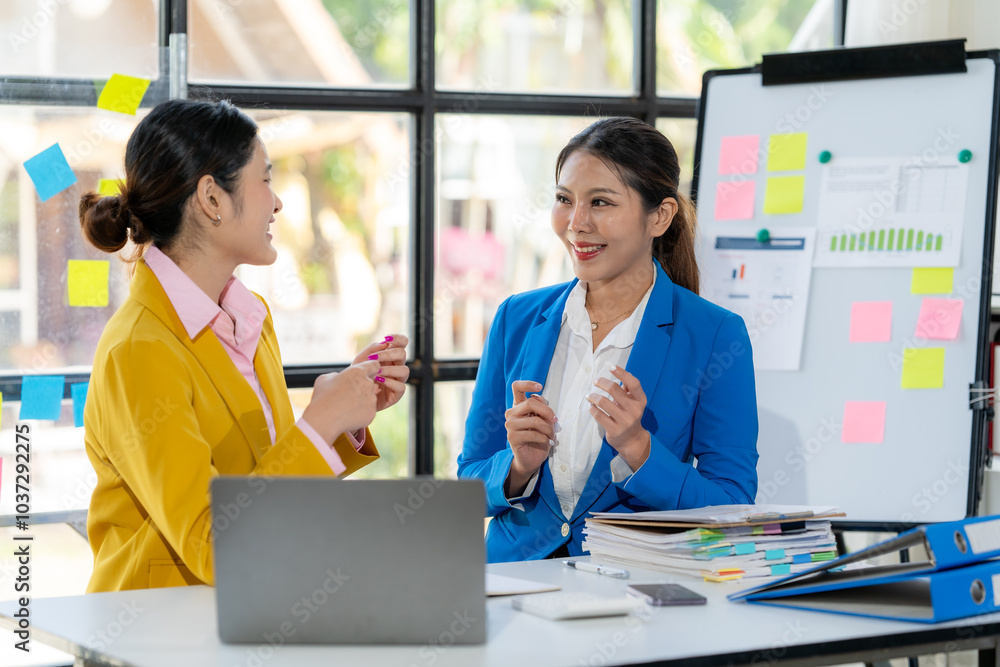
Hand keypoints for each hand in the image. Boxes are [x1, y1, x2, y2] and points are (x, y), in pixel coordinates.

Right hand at [302, 360, 379, 443]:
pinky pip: (367, 412)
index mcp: (358, 372)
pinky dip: (360, 414)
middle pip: (369, 384)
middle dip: (361, 388)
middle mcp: (368, 384)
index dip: (370, 369)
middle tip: (347, 396)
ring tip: (344, 408)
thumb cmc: (322, 397)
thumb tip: (340, 379)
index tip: (365, 374)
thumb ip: (337, 376)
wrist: (324, 420)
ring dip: (361, 401)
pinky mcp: (372, 413)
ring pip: (369, 399)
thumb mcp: (325, 379)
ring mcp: (372, 400)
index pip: (374, 365)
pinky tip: (347, 416)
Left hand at [353, 334, 409, 411]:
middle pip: (402, 354)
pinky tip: (377, 381)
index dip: (398, 338)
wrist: (352, 395)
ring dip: (389, 370)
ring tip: (375, 372)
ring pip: (404, 370)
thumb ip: (373, 349)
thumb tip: (385, 343)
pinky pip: (401, 386)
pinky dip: (389, 382)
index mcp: (391, 356)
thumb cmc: (359, 375)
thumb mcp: (362, 360)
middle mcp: (397, 366)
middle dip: (388, 355)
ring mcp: (398, 380)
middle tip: (374, 358)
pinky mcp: (397, 394)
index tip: (387, 338)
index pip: (402, 343)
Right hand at [504, 380, 556, 495]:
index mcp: (518, 406)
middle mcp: (511, 413)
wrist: (531, 459)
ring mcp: (510, 425)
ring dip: (548, 428)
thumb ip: (542, 409)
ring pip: (535, 420)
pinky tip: (548, 442)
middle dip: (547, 411)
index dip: (528, 384)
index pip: (517, 388)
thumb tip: (542, 399)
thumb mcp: (543, 420)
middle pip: (530, 402)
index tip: (539, 387)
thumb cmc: (538, 437)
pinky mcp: (512, 437)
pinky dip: (545, 438)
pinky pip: (534, 434)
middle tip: (555, 420)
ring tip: (552, 435)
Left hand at [586, 365, 650, 470]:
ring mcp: (624, 421)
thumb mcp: (633, 403)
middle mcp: (634, 410)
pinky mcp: (614, 429)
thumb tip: (619, 372)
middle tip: (595, 381)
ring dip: (593, 396)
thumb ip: (628, 389)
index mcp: (640, 400)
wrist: (632, 440)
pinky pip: (599, 415)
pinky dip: (592, 408)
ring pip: (603, 402)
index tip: (610, 365)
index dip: (621, 372)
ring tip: (589, 395)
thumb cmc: (630, 416)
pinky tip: (591, 406)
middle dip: (602, 382)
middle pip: (614, 389)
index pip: (633, 383)